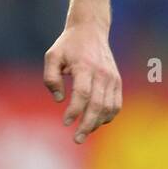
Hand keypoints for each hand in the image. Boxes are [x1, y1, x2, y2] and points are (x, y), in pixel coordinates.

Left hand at [43, 22, 121, 143]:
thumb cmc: (68, 45)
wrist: (91, 29)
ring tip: (83, 133)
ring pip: (109, 107)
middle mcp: (102, 73)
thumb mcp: (52, 56)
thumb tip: (59, 99)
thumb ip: (50, 78)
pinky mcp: (117, 81)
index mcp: (85, 66)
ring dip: (97, 124)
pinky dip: (108, 117)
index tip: (65, 122)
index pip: (83, 93)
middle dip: (87, 125)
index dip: (75, 110)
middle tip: (76, 139)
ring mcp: (112, 77)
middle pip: (98, 104)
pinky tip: (96, 123)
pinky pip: (116, 104)